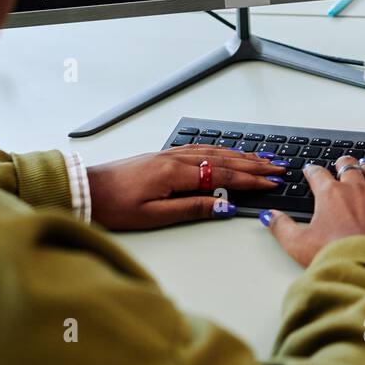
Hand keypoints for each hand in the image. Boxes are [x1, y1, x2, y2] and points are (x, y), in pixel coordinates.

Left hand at [87, 145, 287, 229]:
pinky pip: (202, 149)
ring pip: (216, 152)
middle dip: (254, 164)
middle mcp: (177, 159)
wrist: (86, 190)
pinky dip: (222, 149)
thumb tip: (223, 205)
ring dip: (242, 155)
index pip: (224, 175)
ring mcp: (171, 154)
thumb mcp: (154, 216)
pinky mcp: (164, 155)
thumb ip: (192, 208)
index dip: (251, 179)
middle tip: (278, 168)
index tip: (272, 182)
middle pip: (225, 160)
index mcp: (176, 174)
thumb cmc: (115, 206)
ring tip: (263, 158)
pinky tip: (230, 151)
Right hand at [261, 156, 364, 267]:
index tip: (310, 171)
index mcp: (330, 194)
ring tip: (363, 166)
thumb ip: (282, 227)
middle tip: (340, 164)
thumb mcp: (298, 244)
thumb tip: (271, 216)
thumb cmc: (336, 255)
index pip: (318, 175)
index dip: (312, 171)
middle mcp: (355, 188)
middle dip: (342, 164)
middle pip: (348, 167)